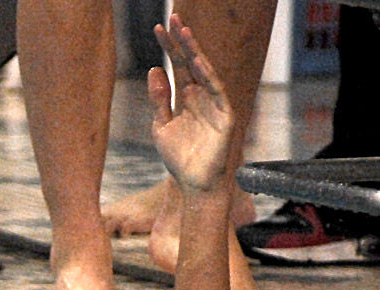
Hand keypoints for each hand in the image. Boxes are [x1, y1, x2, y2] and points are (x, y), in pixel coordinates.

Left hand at [148, 15, 233, 193]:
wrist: (194, 184)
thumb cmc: (179, 157)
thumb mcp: (160, 126)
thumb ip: (159, 99)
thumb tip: (154, 68)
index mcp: (186, 96)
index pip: (177, 65)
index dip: (169, 47)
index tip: (157, 27)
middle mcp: (201, 95)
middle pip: (191, 62)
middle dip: (182, 40)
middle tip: (173, 16)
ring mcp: (215, 104)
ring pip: (205, 72)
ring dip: (194, 51)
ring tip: (183, 31)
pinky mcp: (225, 116)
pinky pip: (217, 91)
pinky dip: (207, 76)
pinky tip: (197, 61)